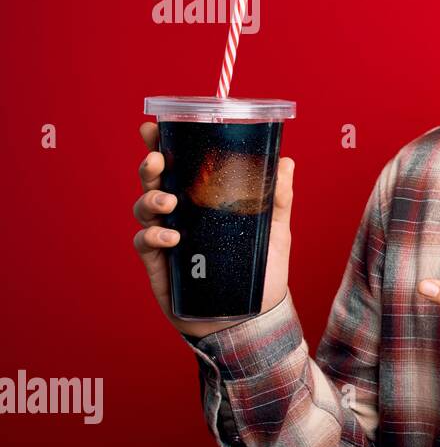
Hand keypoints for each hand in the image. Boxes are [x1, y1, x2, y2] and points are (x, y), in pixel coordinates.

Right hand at [132, 120, 294, 337]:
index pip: (178, 168)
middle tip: (156, 160)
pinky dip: (154, 235)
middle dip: (150, 167)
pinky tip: (173, 237)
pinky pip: (145, 243)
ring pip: (144, 209)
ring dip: (151, 199)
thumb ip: (279, 199)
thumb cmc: (261, 274)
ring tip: (169, 201)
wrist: (253, 319)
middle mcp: (181, 216)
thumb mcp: (276, 233)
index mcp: (203, 202)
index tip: (154, 127)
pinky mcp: (160, 266)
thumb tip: (286, 162)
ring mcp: (167, 240)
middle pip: (154, 183)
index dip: (161, 146)